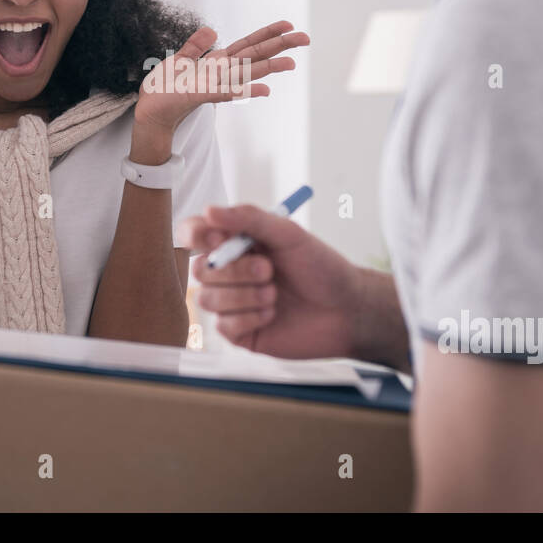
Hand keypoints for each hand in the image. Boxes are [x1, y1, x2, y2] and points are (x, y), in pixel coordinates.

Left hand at [134, 20, 309, 135]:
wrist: (150, 112)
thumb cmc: (165, 89)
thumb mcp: (180, 61)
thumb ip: (196, 46)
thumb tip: (213, 30)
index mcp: (218, 63)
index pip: (247, 45)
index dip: (267, 34)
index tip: (288, 25)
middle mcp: (221, 74)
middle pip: (254, 57)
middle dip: (279, 47)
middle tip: (306, 39)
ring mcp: (214, 85)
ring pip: (246, 74)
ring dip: (269, 69)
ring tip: (291, 64)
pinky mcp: (200, 95)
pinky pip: (225, 92)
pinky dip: (245, 91)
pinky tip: (264, 90)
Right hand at [179, 204, 363, 359]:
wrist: (347, 310)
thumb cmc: (321, 268)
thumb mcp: (288, 234)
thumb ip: (249, 218)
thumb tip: (209, 210)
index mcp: (236, 243)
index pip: (194, 234)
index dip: (196, 236)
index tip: (217, 238)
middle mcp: (229, 272)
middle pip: (200, 269)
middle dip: (234, 270)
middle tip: (268, 269)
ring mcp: (232, 303)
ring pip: (207, 298)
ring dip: (244, 295)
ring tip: (274, 293)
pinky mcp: (239, 332)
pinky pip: (222, 325)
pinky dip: (249, 317)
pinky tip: (272, 314)